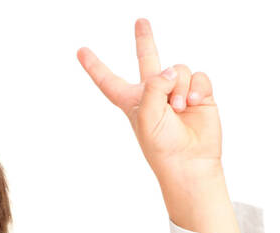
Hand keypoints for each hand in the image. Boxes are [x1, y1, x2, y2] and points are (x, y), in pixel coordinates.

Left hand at [77, 18, 222, 180]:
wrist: (190, 163)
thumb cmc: (163, 147)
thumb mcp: (146, 116)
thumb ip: (153, 86)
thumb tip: (172, 70)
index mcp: (132, 102)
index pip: (108, 81)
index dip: (95, 66)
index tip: (81, 51)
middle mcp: (154, 94)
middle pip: (147, 59)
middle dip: (144, 40)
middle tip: (141, 21)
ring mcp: (176, 92)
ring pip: (178, 69)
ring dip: (178, 87)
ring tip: (179, 109)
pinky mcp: (198, 94)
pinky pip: (198, 77)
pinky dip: (196, 88)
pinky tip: (194, 103)